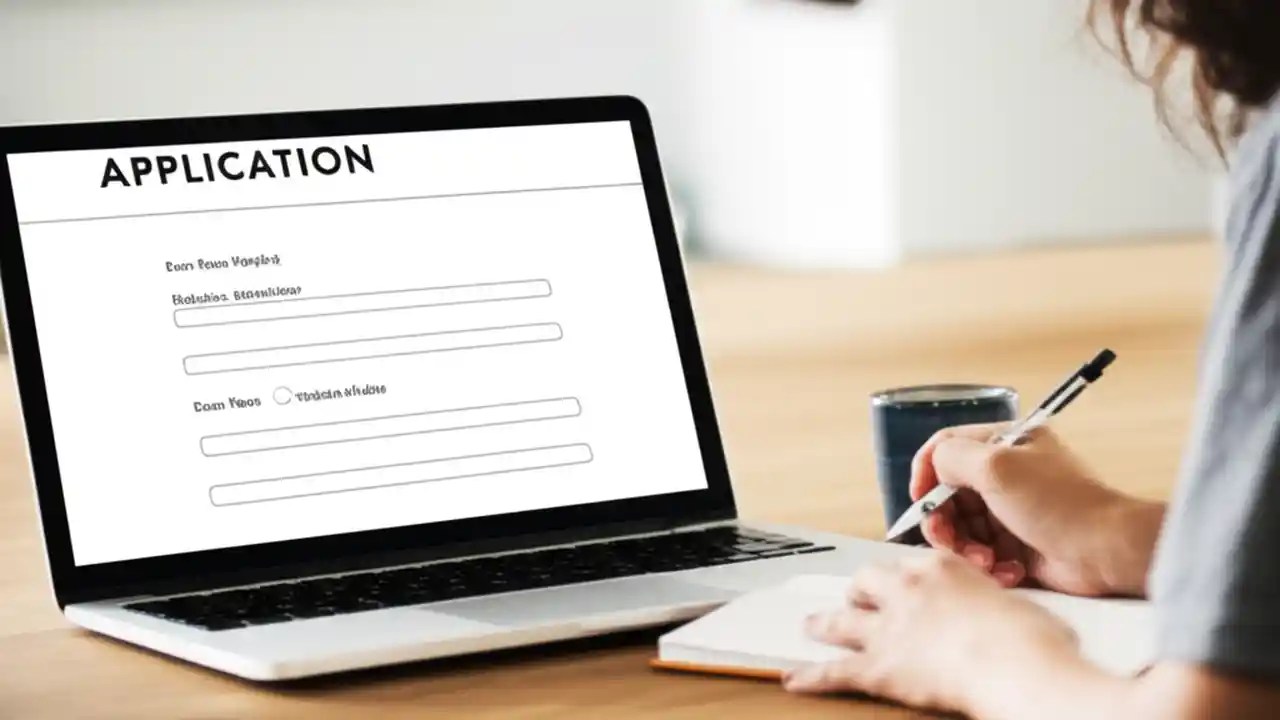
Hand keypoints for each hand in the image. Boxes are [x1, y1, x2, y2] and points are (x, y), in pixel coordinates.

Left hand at [783, 552, 1080, 713]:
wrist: (1016, 665)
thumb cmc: (1032, 638)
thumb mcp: (1020, 606)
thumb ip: (999, 606)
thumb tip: (1010, 620)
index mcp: (942, 567)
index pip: (908, 564)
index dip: (905, 577)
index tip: (904, 582)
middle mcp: (907, 589)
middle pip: (867, 581)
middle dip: (860, 592)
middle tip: (858, 600)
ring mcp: (888, 627)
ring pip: (842, 619)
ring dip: (823, 623)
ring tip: (811, 625)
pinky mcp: (878, 666)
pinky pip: (835, 671)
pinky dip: (812, 677)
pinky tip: (794, 679)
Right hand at [910, 424, 1161, 596]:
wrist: (1105, 551)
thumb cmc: (1059, 503)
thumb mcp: (997, 466)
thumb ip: (953, 457)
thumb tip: (934, 470)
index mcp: (1005, 444)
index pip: (947, 447)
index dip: (926, 471)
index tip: (920, 498)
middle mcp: (1008, 474)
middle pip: (949, 494)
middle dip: (944, 520)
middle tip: (946, 540)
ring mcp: (1013, 510)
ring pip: (963, 528)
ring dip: (965, 547)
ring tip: (984, 561)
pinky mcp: (1019, 544)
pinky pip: (983, 553)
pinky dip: (988, 565)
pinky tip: (1006, 570)